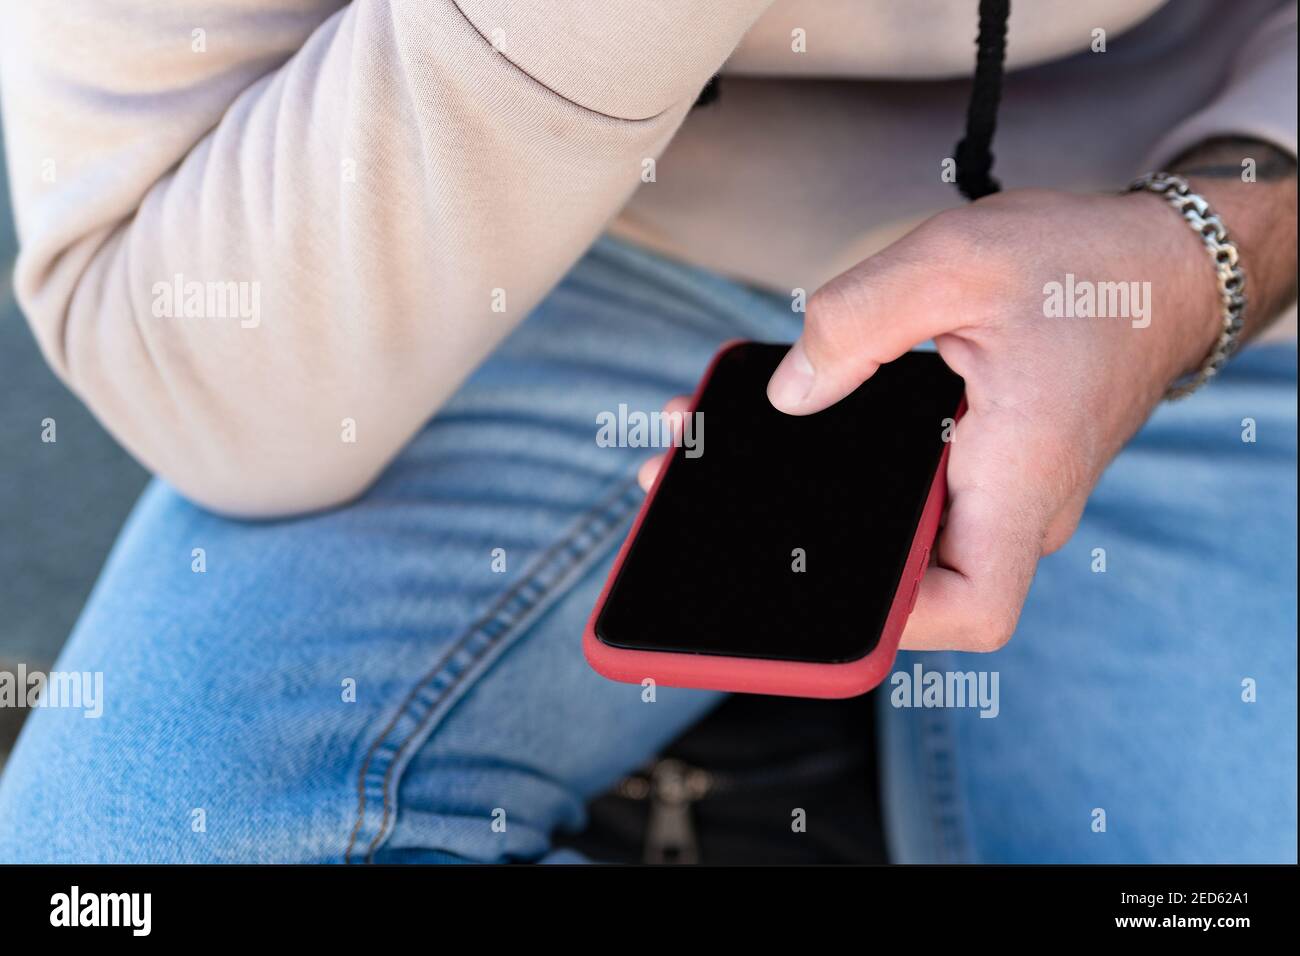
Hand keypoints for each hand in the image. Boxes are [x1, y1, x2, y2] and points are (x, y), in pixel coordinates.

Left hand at [643, 187, 1225, 651]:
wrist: (1164, 270)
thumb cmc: (1083, 265)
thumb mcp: (955, 263)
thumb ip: (857, 323)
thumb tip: (789, 395)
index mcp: (1022, 473)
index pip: (971, 607)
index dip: (893, 620)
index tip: (807, 580)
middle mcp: (1018, 508)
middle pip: (911, 583)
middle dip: (805, 556)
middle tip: (690, 496)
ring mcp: (1004, 498)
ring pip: (904, 542)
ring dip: (815, 514)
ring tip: (710, 453)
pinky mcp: (989, 474)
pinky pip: (915, 501)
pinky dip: (848, 479)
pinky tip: (787, 427)